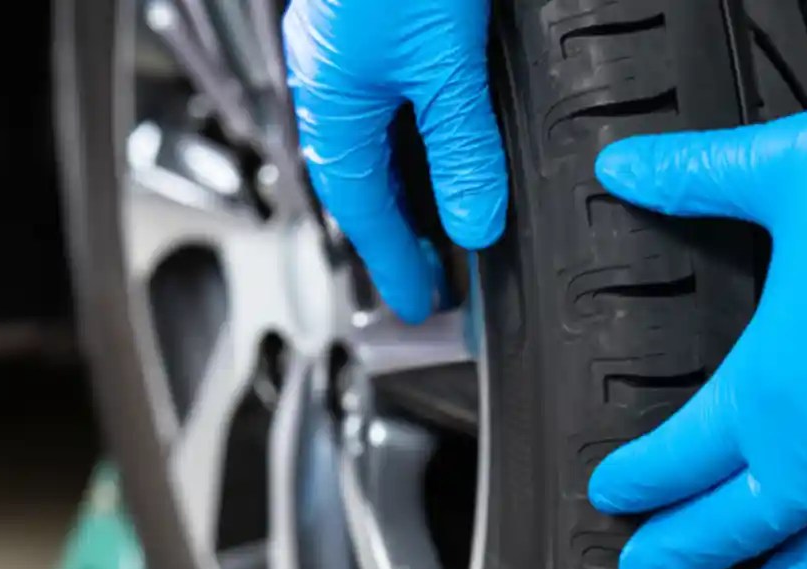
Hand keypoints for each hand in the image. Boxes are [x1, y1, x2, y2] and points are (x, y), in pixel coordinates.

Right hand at [283, 0, 506, 322]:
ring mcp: (349, 49)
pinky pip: (387, 105)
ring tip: (431, 228)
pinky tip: (435, 147)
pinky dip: (412, 140)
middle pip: (359, 177)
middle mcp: (332, 76)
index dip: (394, 259)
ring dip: (402, 190)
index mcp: (333, 97)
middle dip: (392, 232)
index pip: (361, 205)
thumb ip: (463, 146)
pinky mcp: (376, 25)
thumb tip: (474, 222)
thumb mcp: (446, 61)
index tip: (416, 303)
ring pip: (372, 141)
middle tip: (422, 279)